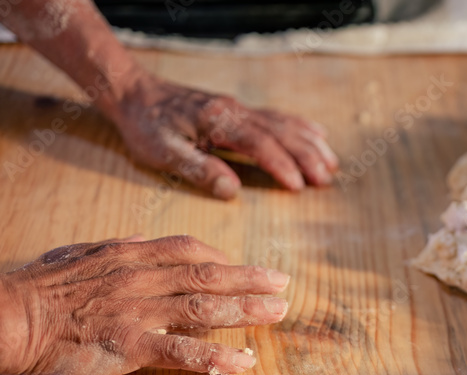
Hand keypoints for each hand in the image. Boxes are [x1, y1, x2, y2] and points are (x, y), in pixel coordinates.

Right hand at [0, 235, 289, 374]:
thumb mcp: (81, 254)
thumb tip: (144, 245)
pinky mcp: (129, 345)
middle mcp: (141, 278)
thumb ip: (119, 251)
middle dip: (250, 281)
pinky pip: (181, 351)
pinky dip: (216, 356)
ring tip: (277, 313)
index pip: (189, 250)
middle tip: (284, 286)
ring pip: (203, 309)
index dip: (225, 258)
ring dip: (245, 311)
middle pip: (207, 276)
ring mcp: (138, 311)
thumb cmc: (39, 287)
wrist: (7, 315)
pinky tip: (244, 360)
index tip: (250, 267)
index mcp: (131, 255)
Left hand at [109, 71, 339, 198]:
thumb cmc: (145, 126)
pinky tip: (317, 135)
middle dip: (306, 155)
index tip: (299, 187)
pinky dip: (301, 127)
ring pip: (284, 123)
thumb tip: (232, 190)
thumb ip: (198, 170)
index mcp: (218, 122)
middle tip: (326, 180)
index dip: (281, 165)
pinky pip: (277, 117)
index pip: (258, 144)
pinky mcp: (238, 109)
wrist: (133, 92)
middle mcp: (234, 111)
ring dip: (310, 143)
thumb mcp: (162, 153)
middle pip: (280, 132)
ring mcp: (238, 108)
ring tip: (332, 164)